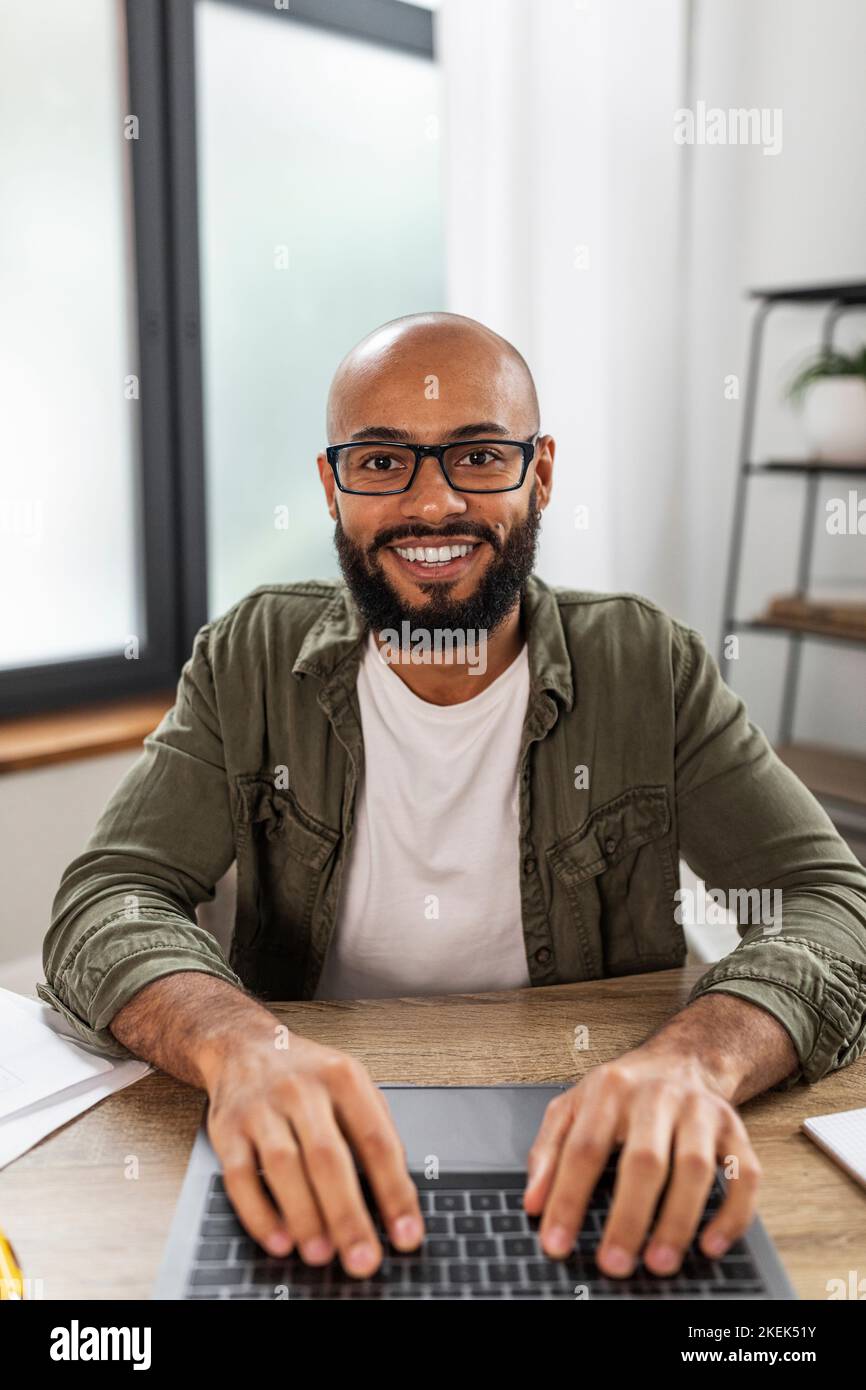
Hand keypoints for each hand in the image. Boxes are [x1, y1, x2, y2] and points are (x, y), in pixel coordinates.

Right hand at [202, 1029, 424, 1277]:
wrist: (244, 1046)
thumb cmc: (307, 1074)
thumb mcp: (351, 1084)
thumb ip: (374, 1129)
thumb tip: (397, 1193)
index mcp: (344, 1078)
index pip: (376, 1140)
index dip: (394, 1191)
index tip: (406, 1233)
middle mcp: (302, 1089)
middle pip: (328, 1158)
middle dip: (349, 1215)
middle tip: (364, 1259)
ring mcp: (261, 1108)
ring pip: (284, 1167)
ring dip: (305, 1217)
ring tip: (323, 1254)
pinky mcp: (227, 1128)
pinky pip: (240, 1177)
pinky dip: (260, 1214)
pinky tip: (279, 1240)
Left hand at [524, 1047, 761, 1277]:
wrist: (680, 1059)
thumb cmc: (620, 1094)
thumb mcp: (572, 1107)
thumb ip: (547, 1151)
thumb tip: (533, 1202)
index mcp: (610, 1089)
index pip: (584, 1148)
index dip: (567, 1199)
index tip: (556, 1243)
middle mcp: (658, 1096)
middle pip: (644, 1160)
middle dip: (628, 1218)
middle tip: (613, 1264)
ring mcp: (701, 1111)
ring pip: (695, 1168)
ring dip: (677, 1221)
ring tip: (658, 1263)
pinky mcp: (734, 1130)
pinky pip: (744, 1175)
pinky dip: (731, 1214)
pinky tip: (710, 1245)